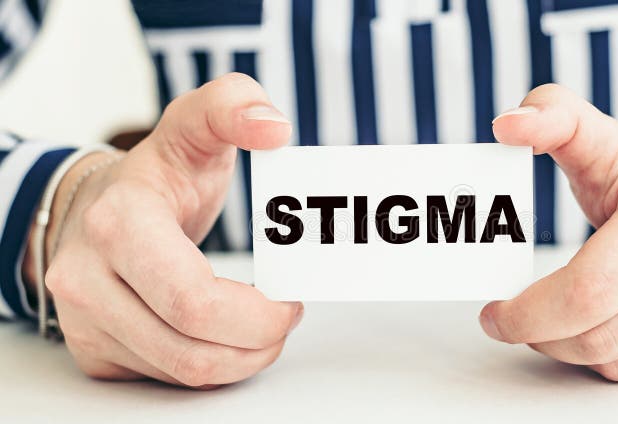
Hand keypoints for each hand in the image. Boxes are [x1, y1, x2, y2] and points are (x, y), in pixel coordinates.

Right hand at [33, 73, 302, 387]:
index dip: (256, 314)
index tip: (290, 300)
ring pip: (182, 371)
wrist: (91, 208)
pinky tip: (226, 334)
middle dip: (257, 342)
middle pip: (192, 347)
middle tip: (286, 317)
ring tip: (264, 328)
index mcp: (119, 223)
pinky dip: (209, 362)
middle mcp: (88, 278)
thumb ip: (234, 106)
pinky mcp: (94, 350)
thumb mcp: (194, 126)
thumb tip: (274, 129)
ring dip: (240, 359)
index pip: (193, 299)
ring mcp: (85, 320)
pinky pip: (166, 377)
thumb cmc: (155, 174)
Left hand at [481, 84, 617, 380]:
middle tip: (510, 323)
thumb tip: (507, 124)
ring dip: (571, 348)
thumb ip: (554, 119)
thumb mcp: (606, 143)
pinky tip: (610, 325)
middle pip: (601, 334)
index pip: (589, 285)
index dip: (529, 311)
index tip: (495, 312)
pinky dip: (615, 356)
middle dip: (540, 335)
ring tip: (558, 319)